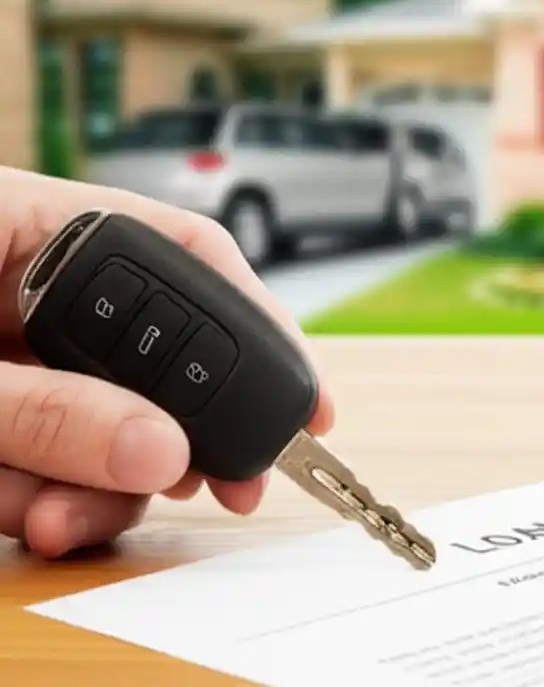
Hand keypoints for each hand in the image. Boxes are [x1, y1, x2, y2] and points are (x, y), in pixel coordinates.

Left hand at [0, 166, 333, 557]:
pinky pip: (51, 460)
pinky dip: (45, 501)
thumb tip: (164, 451)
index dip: (259, 321)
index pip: (180, 251)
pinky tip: (35, 517)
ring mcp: (7, 352)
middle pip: (152, 353)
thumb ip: (43, 413)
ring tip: (59, 522)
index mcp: (18, 224)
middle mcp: (27, 286)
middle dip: (177, 435)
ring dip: (94, 488)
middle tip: (227, 489)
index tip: (309, 402)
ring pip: (104, 423)